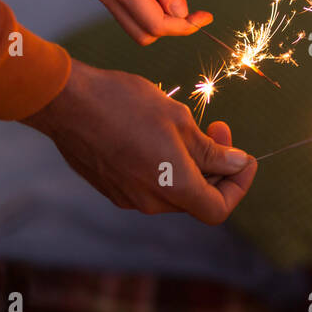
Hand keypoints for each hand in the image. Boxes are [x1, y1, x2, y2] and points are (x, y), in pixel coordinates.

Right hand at [21, 60, 255, 223]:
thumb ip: (211, 150)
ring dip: (191, 164)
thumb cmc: (125, 104)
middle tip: (219, 127)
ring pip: (174, 190)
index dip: (238, 186)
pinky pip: (150, 184)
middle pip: (198, 198)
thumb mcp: (179, 119)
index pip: (218, 209)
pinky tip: (160, 134)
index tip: (244, 158)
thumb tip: (237, 164)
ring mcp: (127, 198)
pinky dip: (167, 166)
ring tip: (188, 125)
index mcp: (173, 186)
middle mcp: (150, 202)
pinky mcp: (111, 188)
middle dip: (216, 167)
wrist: (67, 102)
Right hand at [64, 0, 211, 44]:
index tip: (205, 16)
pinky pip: (124, 7)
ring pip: (132, 23)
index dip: (184, 27)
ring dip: (157, 16)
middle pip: (142, 33)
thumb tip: (180, 14)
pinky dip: (145, 4)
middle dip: (171, 26)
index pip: (155, 25)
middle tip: (193, 9)